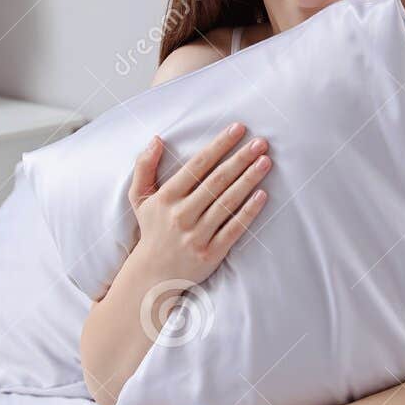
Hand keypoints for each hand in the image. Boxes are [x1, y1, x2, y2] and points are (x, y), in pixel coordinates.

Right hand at [127, 124, 270, 317]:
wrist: (153, 276)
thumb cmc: (152, 230)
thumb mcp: (140, 198)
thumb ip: (144, 167)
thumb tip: (157, 138)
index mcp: (166, 198)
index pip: (197, 166)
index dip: (218, 145)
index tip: (238, 129)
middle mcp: (181, 215)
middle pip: (216, 181)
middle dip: (240, 159)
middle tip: (260, 143)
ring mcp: (196, 235)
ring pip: (227, 202)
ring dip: (248, 180)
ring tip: (265, 162)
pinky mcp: (210, 253)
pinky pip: (233, 229)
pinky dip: (248, 212)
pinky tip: (262, 195)